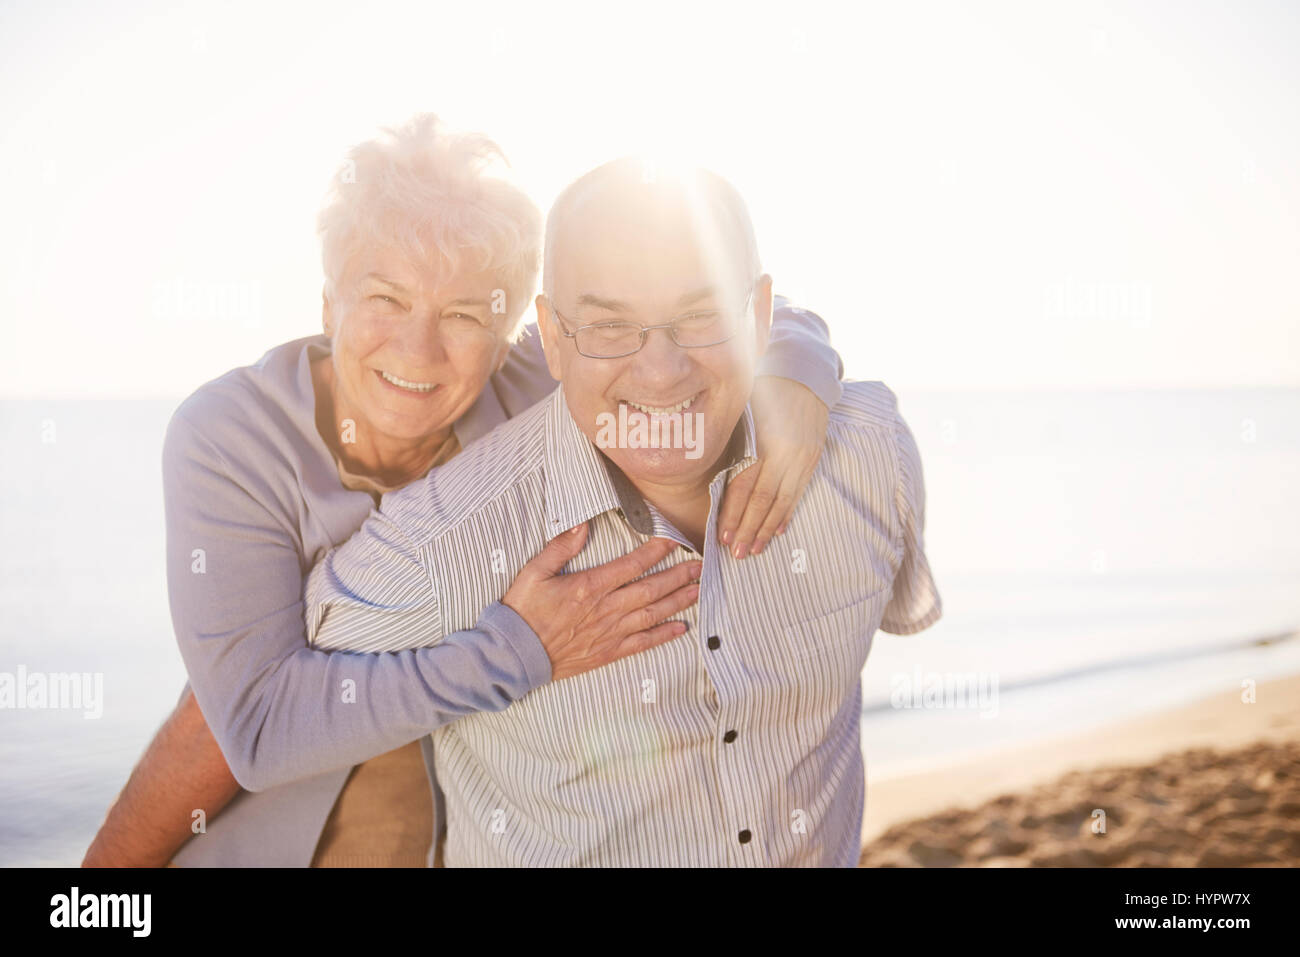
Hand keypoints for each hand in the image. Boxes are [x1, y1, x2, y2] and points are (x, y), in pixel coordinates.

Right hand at [503, 523, 699, 680]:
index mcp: (590, 586)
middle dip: (678, 576)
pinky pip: (642, 643)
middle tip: (700, 566)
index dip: (656, 551)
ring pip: (652, 615)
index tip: (674, 540)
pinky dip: (663, 636)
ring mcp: (609, 633)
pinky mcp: (607, 652)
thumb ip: (560, 547)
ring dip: (678, 602)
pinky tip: (681, 628)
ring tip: (698, 590)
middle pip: (651, 589)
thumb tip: (583, 525)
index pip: (632, 564)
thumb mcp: (534, 571)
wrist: (513, 655)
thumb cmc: (523, 611)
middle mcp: (606, 609)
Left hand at [717, 376, 828, 559]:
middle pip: (763, 501)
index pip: (745, 487)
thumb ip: (734, 445)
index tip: (723, 536)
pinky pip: (799, 491)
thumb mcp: (744, 412)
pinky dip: (788, 512)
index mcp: (762, 443)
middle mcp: (784, 454)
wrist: (804, 372)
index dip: (733, 514)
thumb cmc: (764, 388)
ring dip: (768, 529)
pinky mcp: (812, 458)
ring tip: (756, 550)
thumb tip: (719, 480)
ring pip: (783, 501)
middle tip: (737, 554)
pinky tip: (780, 530)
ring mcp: (802, 458)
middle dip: (749, 530)